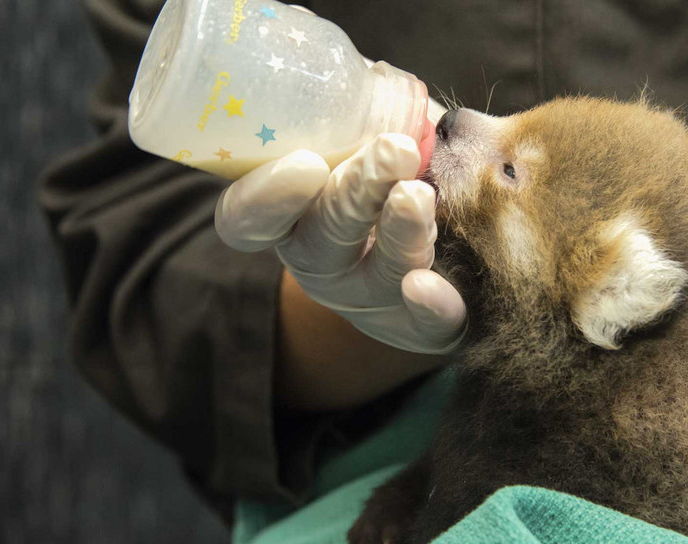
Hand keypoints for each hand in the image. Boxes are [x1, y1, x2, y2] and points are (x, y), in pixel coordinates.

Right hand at [215, 133, 466, 354]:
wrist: (439, 251)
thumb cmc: (388, 173)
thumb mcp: (363, 138)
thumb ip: (363, 112)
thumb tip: (379, 75)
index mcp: (290, 216)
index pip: (249, 219)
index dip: (266, 199)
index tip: (305, 163)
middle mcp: (320, 261)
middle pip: (319, 239)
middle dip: (354, 194)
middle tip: (393, 152)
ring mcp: (368, 296)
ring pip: (374, 276)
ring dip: (398, 234)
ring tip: (421, 195)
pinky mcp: (419, 322)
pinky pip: (424, 324)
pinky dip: (428, 306)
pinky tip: (429, 287)